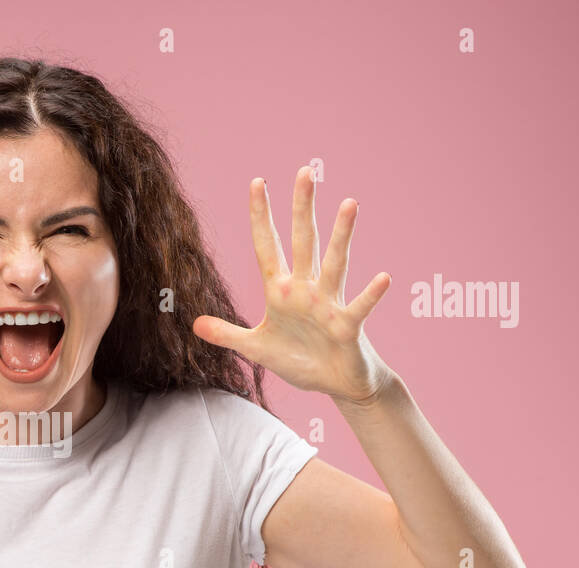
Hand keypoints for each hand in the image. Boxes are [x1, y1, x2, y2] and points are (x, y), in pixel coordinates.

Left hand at [192, 166, 393, 405]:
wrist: (335, 384)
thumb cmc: (300, 360)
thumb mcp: (255, 349)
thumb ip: (227, 334)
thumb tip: (194, 324)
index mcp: (280, 292)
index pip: (267, 247)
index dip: (261, 216)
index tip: (257, 182)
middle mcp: (306, 290)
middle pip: (303, 242)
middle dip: (302, 209)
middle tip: (304, 172)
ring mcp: (328, 305)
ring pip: (335, 264)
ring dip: (342, 236)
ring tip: (350, 204)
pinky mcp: (347, 327)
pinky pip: (359, 308)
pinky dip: (371, 295)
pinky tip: (383, 277)